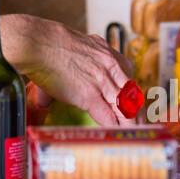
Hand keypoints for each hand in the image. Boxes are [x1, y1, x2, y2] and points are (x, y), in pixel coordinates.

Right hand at [0, 13, 132, 125]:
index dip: (131, 92)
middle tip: (141, 123)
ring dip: (130, 123)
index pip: (128, 76)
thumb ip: (66, 74)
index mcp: (107, 54)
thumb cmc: (47, 45)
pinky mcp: (90, 95)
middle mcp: (110, 66)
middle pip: (132, 93)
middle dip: (137, 111)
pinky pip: (108, 116)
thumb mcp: (69, 52)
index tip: (133, 103)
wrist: (38, 44)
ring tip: (134, 134)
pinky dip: (114, 127)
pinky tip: (116, 134)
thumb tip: (44, 101)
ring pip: (124, 106)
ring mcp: (102, 81)